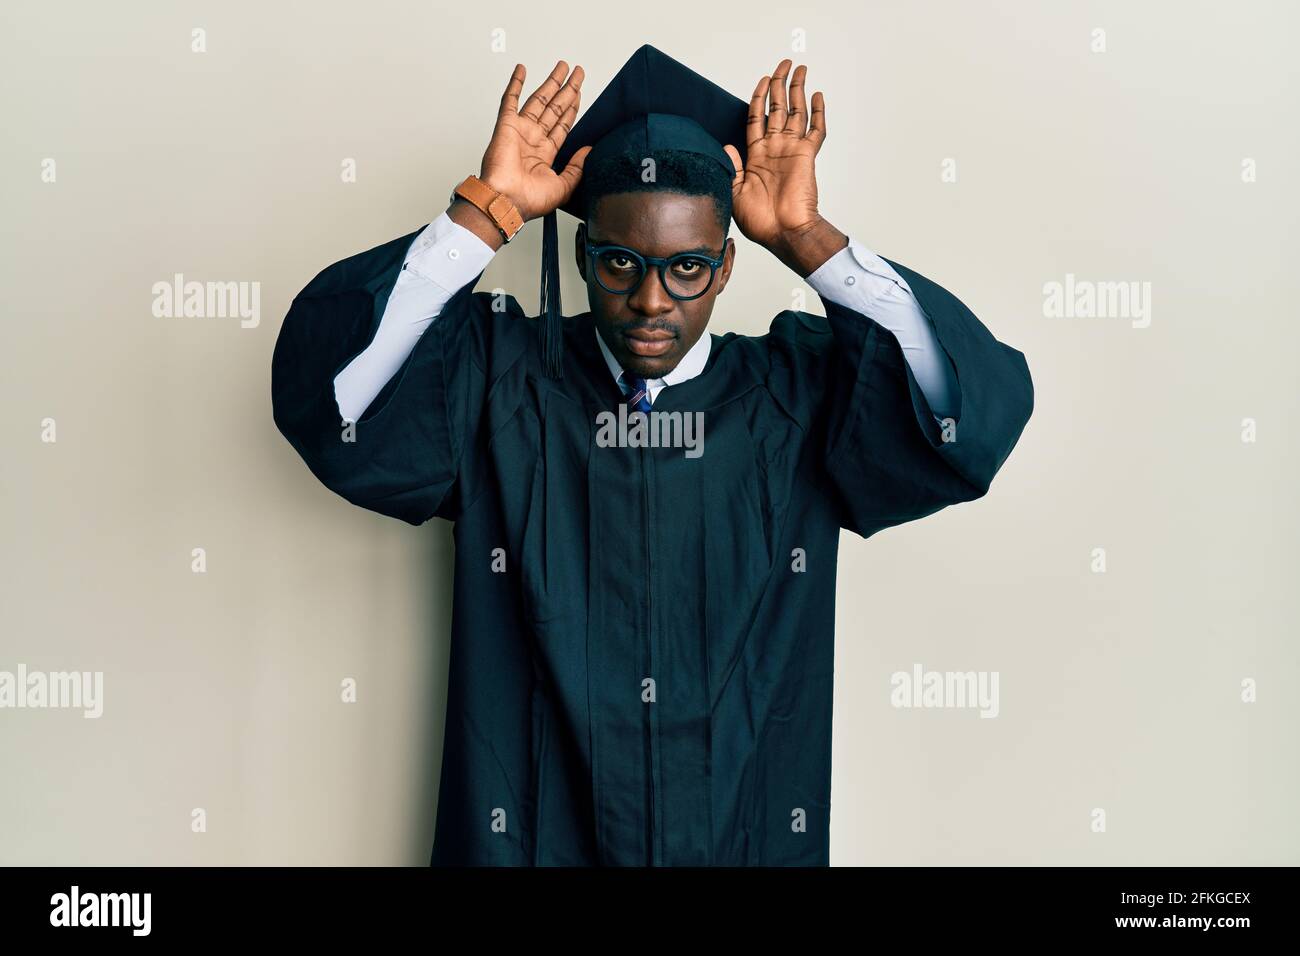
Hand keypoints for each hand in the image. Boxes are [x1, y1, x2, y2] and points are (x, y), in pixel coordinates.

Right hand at [478, 60, 590, 222]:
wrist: (505, 201)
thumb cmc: (528, 201)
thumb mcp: (564, 187)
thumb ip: (577, 168)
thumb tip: (589, 151)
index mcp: (544, 154)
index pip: (562, 124)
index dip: (572, 107)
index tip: (579, 93)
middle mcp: (533, 139)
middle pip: (555, 107)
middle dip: (568, 89)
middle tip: (577, 73)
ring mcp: (520, 130)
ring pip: (539, 100)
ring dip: (551, 82)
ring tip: (563, 67)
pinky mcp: (507, 125)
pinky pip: (510, 99)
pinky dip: (515, 83)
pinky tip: (522, 70)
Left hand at [725, 60, 827, 255]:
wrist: (782, 232)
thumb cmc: (759, 220)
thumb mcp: (734, 192)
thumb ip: (731, 167)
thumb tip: (726, 146)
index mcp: (756, 155)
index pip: (757, 117)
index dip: (759, 97)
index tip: (763, 79)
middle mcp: (775, 148)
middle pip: (778, 108)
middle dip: (780, 84)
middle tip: (783, 64)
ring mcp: (792, 150)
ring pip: (796, 112)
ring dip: (798, 90)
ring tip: (800, 69)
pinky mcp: (807, 154)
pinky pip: (816, 129)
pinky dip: (818, 112)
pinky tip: (817, 95)